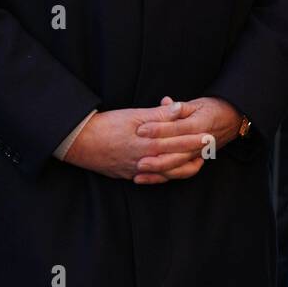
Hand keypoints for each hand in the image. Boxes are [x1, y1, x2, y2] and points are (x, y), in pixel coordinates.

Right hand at [63, 99, 205, 181]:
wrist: (78, 142)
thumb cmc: (106, 125)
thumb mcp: (133, 115)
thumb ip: (158, 115)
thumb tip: (179, 108)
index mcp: (147, 144)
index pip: (177, 143)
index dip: (194, 139)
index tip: (208, 135)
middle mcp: (144, 161)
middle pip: (176, 160)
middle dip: (194, 154)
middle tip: (209, 148)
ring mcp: (136, 170)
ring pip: (166, 174)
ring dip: (183, 168)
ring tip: (197, 160)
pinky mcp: (128, 175)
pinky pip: (152, 179)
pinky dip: (165, 175)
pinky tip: (173, 171)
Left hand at [132, 96, 244, 184]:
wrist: (232, 119)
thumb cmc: (212, 109)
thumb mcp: (197, 104)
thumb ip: (179, 106)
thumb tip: (166, 101)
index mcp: (200, 124)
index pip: (177, 128)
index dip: (159, 129)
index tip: (141, 130)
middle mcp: (201, 142)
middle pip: (178, 152)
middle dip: (157, 156)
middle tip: (138, 157)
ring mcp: (199, 153)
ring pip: (179, 166)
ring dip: (159, 170)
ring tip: (140, 169)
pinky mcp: (196, 161)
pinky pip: (181, 173)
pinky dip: (164, 177)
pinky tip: (147, 177)